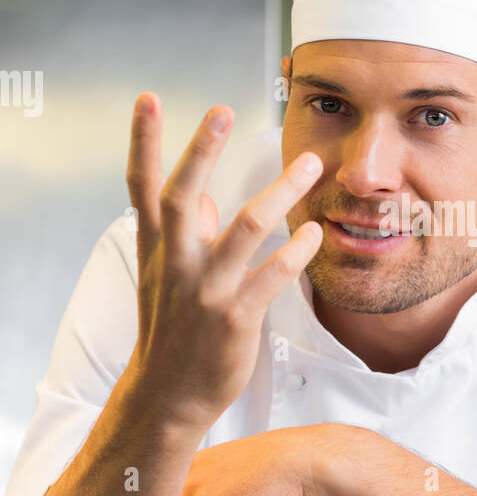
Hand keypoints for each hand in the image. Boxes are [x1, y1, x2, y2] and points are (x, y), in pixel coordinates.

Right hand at [126, 93, 323, 434]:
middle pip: (183, 197)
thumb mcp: (163, 277)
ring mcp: (205, 291)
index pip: (142, 185)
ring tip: (309, 164)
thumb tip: (202, 196)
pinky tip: (314, 232)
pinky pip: (270, 277)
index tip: (147, 99)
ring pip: (243, 230)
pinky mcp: (235, 318)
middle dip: (201, 151)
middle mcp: (177, 264)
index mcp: (157, 249)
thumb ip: (180, 234)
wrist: (168, 396)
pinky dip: (294, 252)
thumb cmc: (171, 330)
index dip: (144, 141)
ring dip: (279, 193)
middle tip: (221, 109)